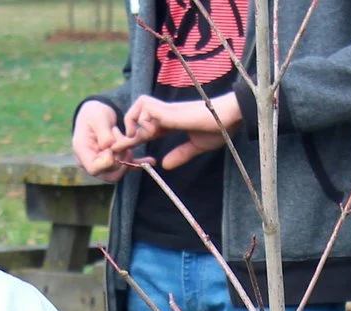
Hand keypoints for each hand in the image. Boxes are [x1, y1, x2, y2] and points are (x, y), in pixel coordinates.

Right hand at [72, 99, 130, 179]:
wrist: (97, 113)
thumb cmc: (94, 113)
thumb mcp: (97, 118)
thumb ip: (103, 133)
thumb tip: (108, 147)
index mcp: (82, 152)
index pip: (94, 169)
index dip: (107, 162)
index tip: (113, 148)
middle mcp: (91, 162)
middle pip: (109, 173)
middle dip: (120, 159)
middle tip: (122, 140)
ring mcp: (103, 164)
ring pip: (119, 172)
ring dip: (127, 158)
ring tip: (127, 141)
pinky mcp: (114, 162)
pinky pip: (127, 167)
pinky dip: (138, 163)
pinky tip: (151, 160)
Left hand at [120, 92, 243, 162]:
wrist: (230, 117)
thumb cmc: (218, 128)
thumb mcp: (196, 146)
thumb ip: (180, 154)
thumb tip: (165, 165)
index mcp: (171, 122)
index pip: (146, 128)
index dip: (134, 138)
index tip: (125, 149)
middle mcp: (166, 114)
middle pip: (136, 112)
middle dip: (126, 129)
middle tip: (121, 146)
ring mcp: (167, 110)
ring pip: (139, 105)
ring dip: (134, 122)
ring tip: (140, 137)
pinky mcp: (170, 111)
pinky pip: (146, 109)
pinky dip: (144, 121)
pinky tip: (152, 133)